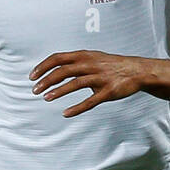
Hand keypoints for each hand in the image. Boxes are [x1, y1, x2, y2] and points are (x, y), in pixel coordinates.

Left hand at [30, 50, 149, 116]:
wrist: (136, 71)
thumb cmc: (110, 66)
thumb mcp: (92, 58)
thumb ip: (74, 62)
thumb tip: (53, 69)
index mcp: (84, 56)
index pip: (58, 58)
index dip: (43, 66)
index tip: (32, 76)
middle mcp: (90, 65)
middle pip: (63, 71)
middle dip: (46, 80)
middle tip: (35, 90)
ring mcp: (100, 78)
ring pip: (75, 84)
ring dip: (58, 91)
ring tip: (46, 98)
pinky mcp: (108, 92)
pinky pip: (90, 101)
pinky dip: (77, 108)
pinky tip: (66, 113)